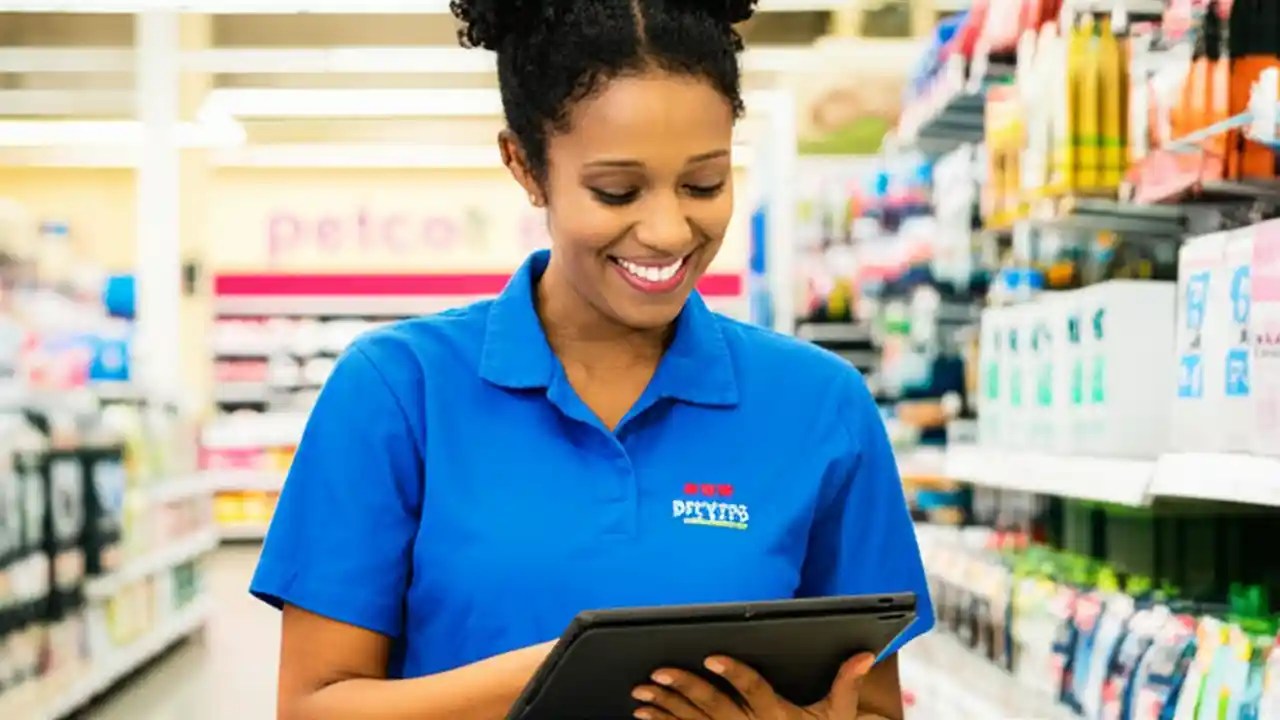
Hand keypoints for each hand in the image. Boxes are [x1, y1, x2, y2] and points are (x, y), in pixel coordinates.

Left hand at [631, 652, 876, 719]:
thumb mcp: (838, 715)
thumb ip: (847, 683)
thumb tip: (865, 654)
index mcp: (778, 714)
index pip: (755, 690)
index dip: (735, 673)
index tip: (712, 657)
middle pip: (714, 706)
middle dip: (685, 688)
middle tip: (659, 672)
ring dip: (664, 706)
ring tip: (640, 690)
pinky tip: (644, 712)